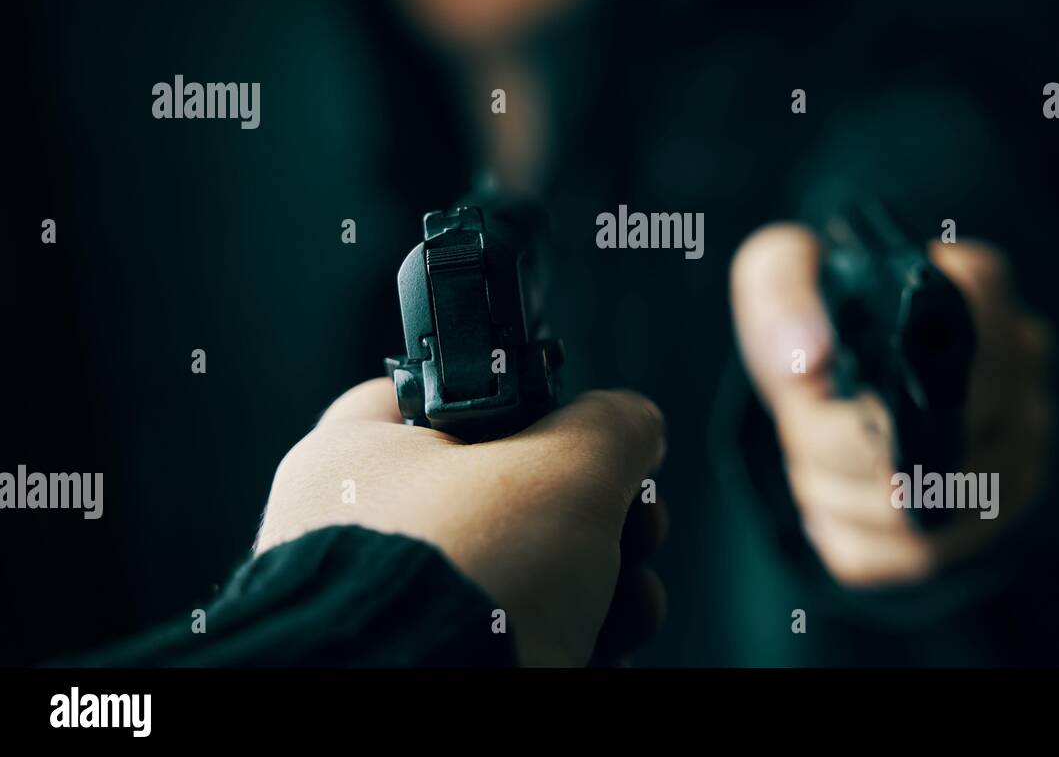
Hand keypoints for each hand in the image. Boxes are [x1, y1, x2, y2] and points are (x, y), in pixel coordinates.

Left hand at [257, 380, 667, 666]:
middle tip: (636, 524)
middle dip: (599, 515)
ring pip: (523, 572)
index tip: (584, 432)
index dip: (530, 405)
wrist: (425, 725)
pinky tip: (607, 648)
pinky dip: (572, 639)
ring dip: (603, 583)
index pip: (447, 395)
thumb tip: (634, 425)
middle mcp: (365, 530)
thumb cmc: (462, 581)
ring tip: (633, 602)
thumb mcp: (565, 467)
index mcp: (362, 455)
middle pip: (510, 494)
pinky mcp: (430, 663)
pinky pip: (514, 636)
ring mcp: (397, 605)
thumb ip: (610, 425)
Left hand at [730, 224, 1051, 587]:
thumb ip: (782, 290)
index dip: (873, 381)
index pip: (960, 338)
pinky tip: (828, 503)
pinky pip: (916, 556)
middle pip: (924, 446)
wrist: (842, 356)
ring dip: (835, 494)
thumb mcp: (783, 270)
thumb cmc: (819, 307)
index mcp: (975, 291)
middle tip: (798, 421)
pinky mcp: (999, 511)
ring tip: (809, 459)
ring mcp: (1020, 445)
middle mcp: (1020, 368)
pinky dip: (851, 536)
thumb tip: (808, 356)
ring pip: (918, 513)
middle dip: (832, 445)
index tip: (816, 384)